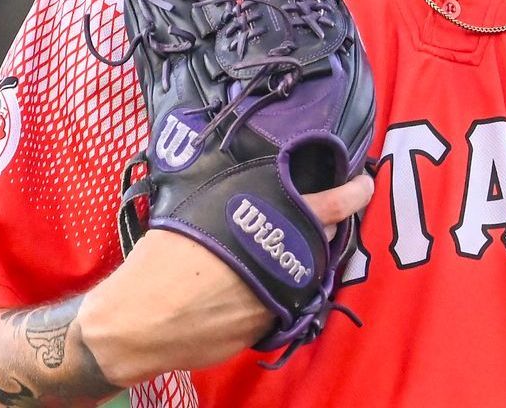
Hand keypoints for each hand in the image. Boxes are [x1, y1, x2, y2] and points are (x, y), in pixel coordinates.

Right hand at [76, 174, 374, 386]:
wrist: (141, 322)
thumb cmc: (163, 259)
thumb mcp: (202, 208)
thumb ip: (241, 197)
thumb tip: (260, 180)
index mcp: (270, 223)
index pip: (331, 203)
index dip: (354, 192)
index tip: (365, 183)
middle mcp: (284, 260)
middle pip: (322, 237)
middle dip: (322, 225)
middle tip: (313, 213)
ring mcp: (280, 296)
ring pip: (307, 269)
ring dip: (301, 256)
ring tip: (279, 245)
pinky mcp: (269, 325)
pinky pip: (285, 298)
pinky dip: (277, 286)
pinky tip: (252, 280)